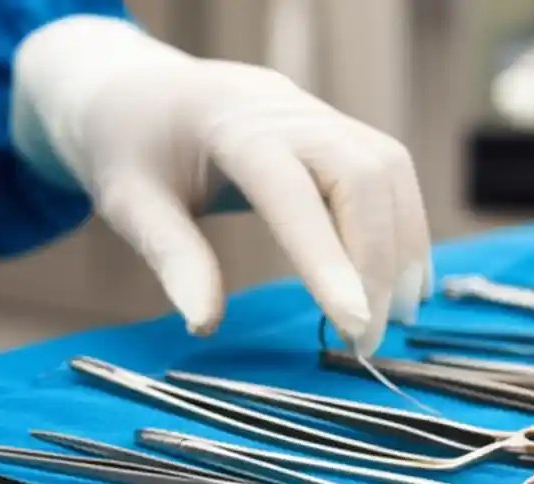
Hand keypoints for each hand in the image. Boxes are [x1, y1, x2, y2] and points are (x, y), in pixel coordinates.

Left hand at [13, 16, 430, 354]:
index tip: (354, 322)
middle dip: (377, 263)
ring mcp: (319, 114)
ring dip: (403, 247)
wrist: (145, 91)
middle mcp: (288, 111)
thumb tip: (204, 325)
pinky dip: (404, 227)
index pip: (293, 192)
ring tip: (395, 320)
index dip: (328, 257)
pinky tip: (402, 283)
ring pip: (389, 171)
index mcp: (230, 126)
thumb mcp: (130, 204)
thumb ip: (172, 258)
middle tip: (365, 343)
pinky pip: (389, 172)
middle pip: (362, 177)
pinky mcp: (337, 129)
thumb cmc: (131, 150)